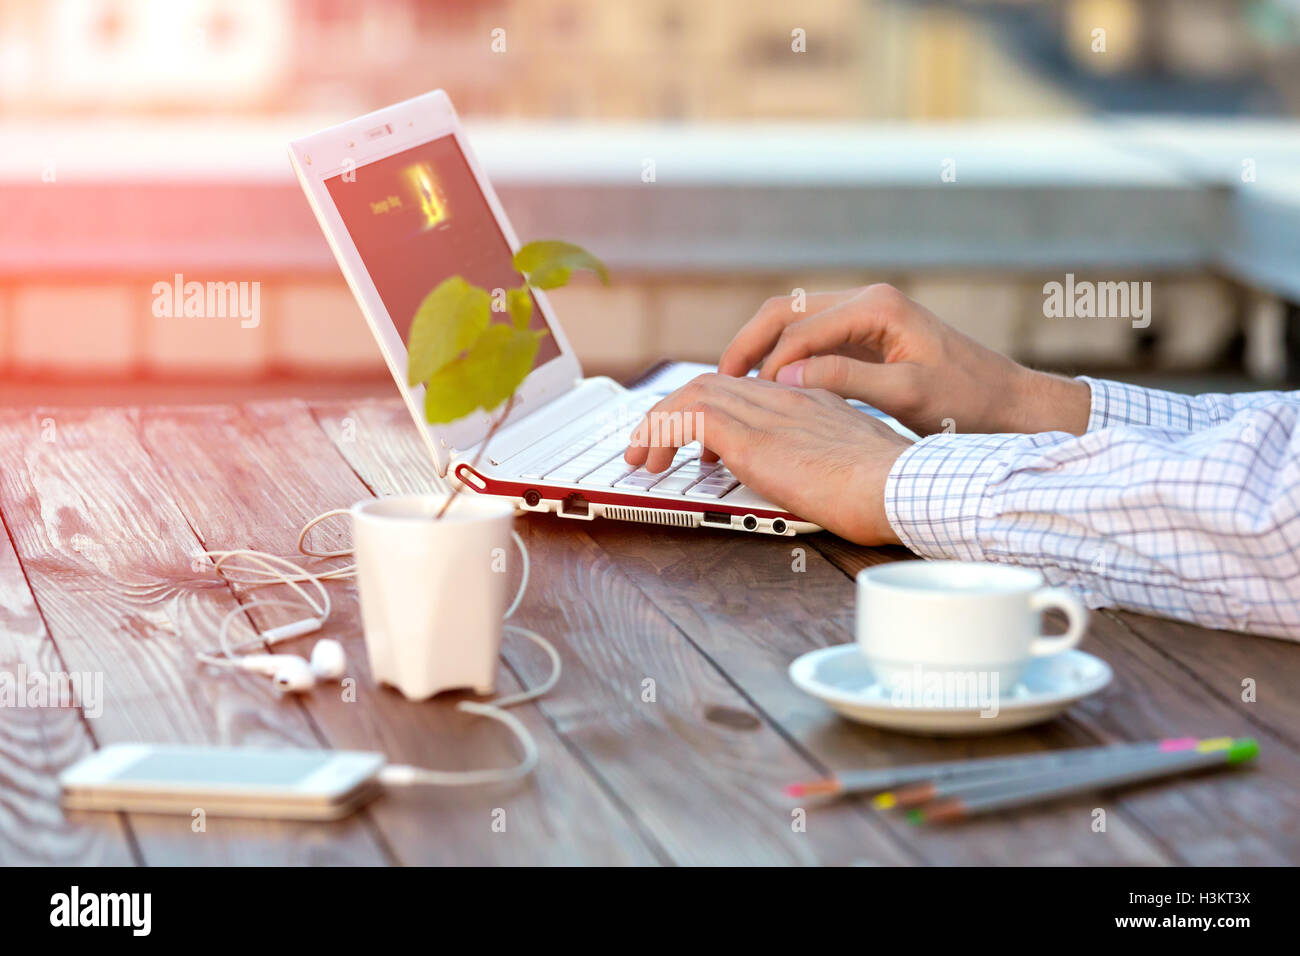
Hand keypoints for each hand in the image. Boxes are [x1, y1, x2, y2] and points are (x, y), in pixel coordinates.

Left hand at [624, 374, 911, 544]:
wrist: (902, 488)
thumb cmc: (892, 490)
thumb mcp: (855, 466)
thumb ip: (828, 462)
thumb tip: (810, 482)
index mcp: (812, 401)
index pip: (746, 389)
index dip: (711, 409)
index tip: (697, 444)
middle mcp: (787, 398)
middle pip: (712, 384)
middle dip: (673, 413)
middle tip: (653, 448)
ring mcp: (769, 414)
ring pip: (692, 395)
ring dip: (658, 425)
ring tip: (645, 460)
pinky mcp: (752, 438)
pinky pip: (688, 418)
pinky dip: (661, 433)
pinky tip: (653, 461)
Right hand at [718, 284, 1090, 435]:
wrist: (1011, 404)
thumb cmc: (969, 401)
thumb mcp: (907, 394)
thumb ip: (844, 381)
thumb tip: (784, 377)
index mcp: (876, 306)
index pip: (800, 328)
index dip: (767, 363)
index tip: (747, 400)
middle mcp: (867, 301)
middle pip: (785, 312)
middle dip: (748, 345)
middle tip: (718, 382)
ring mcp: (865, 318)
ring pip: (793, 324)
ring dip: (760, 351)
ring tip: (733, 387)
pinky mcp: (865, 338)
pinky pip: (810, 341)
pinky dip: (782, 360)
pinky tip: (768, 390)